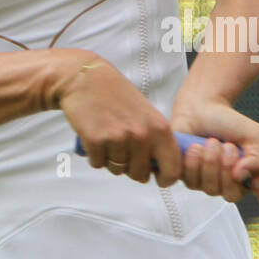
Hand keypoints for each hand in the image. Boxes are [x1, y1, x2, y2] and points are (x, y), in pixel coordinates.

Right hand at [57, 56, 182, 186]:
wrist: (85, 79)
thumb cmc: (117, 96)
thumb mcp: (147, 115)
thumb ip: (156, 141)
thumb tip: (155, 172)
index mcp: (160, 129)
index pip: (172, 170)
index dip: (165, 179)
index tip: (156, 177)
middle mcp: (142, 135)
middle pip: (140, 175)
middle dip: (131, 168)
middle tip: (123, 149)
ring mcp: (119, 139)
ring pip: (117, 170)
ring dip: (111, 161)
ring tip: (108, 138)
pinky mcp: (96, 141)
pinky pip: (98, 164)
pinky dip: (95, 156)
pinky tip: (95, 136)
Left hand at [170, 99, 258, 214]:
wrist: (202, 109)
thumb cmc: (230, 124)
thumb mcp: (255, 135)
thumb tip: (242, 176)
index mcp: (254, 177)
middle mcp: (232, 185)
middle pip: (233, 195)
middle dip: (229, 168)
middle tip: (228, 146)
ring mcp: (208, 184)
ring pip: (210, 188)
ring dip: (211, 161)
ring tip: (211, 142)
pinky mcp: (188, 178)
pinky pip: (191, 181)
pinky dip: (194, 161)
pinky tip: (195, 147)